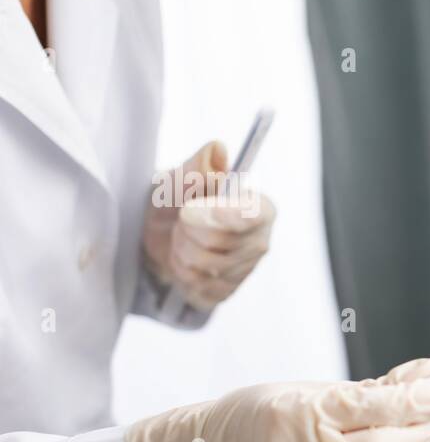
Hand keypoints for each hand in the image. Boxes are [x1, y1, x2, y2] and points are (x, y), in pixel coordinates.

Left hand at [143, 140, 275, 310]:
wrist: (158, 237)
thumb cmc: (173, 202)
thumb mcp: (176, 179)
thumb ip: (196, 167)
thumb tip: (217, 149)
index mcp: (257, 208)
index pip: (253, 215)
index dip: (223, 215)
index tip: (190, 210)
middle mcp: (259, 240)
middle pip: (220, 243)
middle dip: (189, 232)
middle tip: (182, 220)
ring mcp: (244, 270)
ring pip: (206, 268)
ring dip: (182, 253)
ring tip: (182, 240)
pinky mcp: (227, 292)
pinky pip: (200, 289)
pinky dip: (182, 275)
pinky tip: (185, 261)